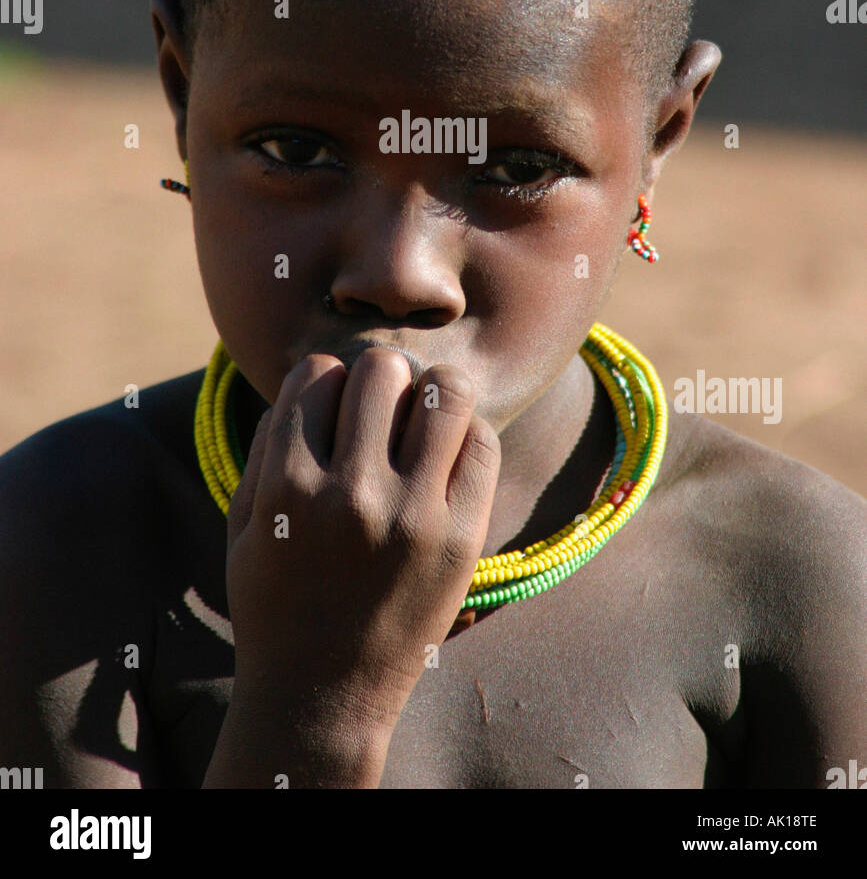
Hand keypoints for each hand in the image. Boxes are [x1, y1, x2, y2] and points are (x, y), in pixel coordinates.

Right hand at [223, 348, 500, 740]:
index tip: (328, 411)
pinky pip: (482, 442)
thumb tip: (311, 378)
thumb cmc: (274, 603)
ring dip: (431, 393)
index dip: (323, 383)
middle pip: (381, 368)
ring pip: (446, 390)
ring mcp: (413, 516)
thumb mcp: (243, 525)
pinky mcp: (462, 538)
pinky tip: (446, 455)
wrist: (322, 697)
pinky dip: (467, 434)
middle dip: (378, 379)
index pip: (317, 373)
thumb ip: (266, 447)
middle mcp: (352, 496)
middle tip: (378, 412)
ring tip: (422, 418)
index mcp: (288, 488)